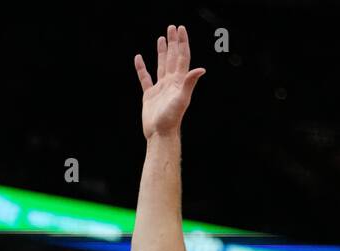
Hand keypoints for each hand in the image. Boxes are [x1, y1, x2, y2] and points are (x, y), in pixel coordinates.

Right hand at [135, 24, 204, 138]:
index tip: (180, 29)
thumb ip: (189, 83)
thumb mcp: (182, 99)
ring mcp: (160, 88)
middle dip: (173, 43)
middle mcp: (171, 83)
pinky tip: (139, 58)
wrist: (160, 134)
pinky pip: (145, 78)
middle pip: (173, 58)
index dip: (182, 43)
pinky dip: (142, 68)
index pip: (182, 57)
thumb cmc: (171, 119)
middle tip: (172, 28)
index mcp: (179, 81)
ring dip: (162, 52)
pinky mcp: (150, 95)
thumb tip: (201, 69)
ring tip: (161, 39)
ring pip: (161, 65)